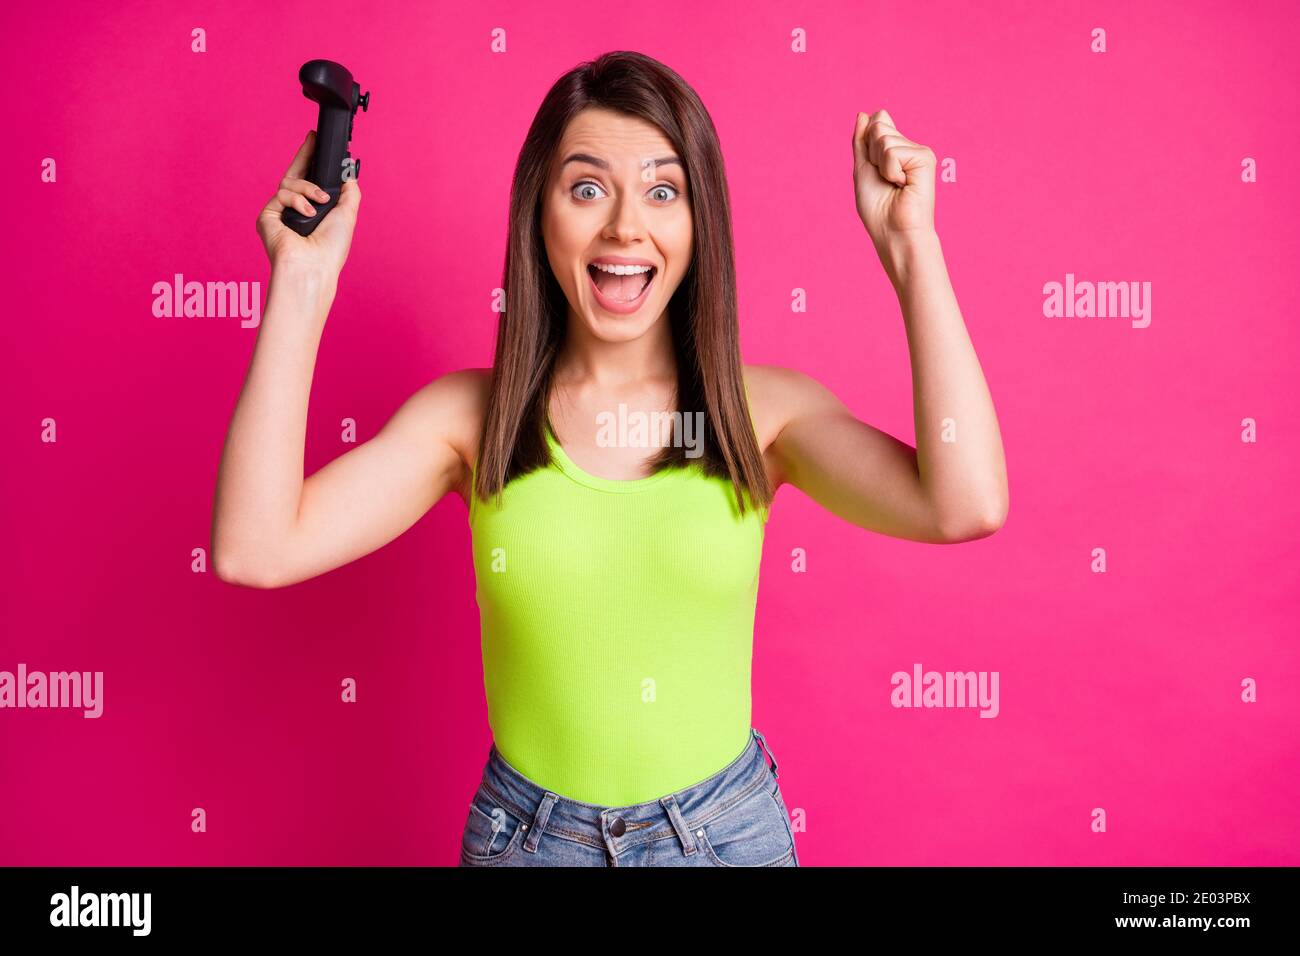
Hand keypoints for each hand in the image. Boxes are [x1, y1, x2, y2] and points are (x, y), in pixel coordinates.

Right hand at [256, 130, 360, 274]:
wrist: (314, 266)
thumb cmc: (331, 249)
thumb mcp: (348, 214)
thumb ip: (349, 191)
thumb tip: (350, 172)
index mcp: (313, 211)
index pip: (310, 180)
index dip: (312, 160)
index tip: (316, 141)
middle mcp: (295, 211)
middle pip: (295, 175)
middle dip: (304, 155)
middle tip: (312, 138)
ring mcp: (280, 213)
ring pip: (290, 182)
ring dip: (308, 188)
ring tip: (322, 201)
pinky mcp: (267, 216)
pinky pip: (282, 194)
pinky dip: (298, 200)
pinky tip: (309, 212)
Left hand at [852, 109, 935, 251]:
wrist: (893, 232)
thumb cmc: (878, 208)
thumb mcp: (862, 169)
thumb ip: (862, 141)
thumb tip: (863, 113)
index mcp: (895, 149)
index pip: (877, 122)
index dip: (867, 146)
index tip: (874, 171)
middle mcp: (909, 147)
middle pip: (878, 127)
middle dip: (872, 157)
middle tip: (885, 180)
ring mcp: (919, 151)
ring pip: (883, 138)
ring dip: (880, 166)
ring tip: (893, 184)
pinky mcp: (925, 157)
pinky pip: (892, 151)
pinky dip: (890, 171)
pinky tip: (902, 185)